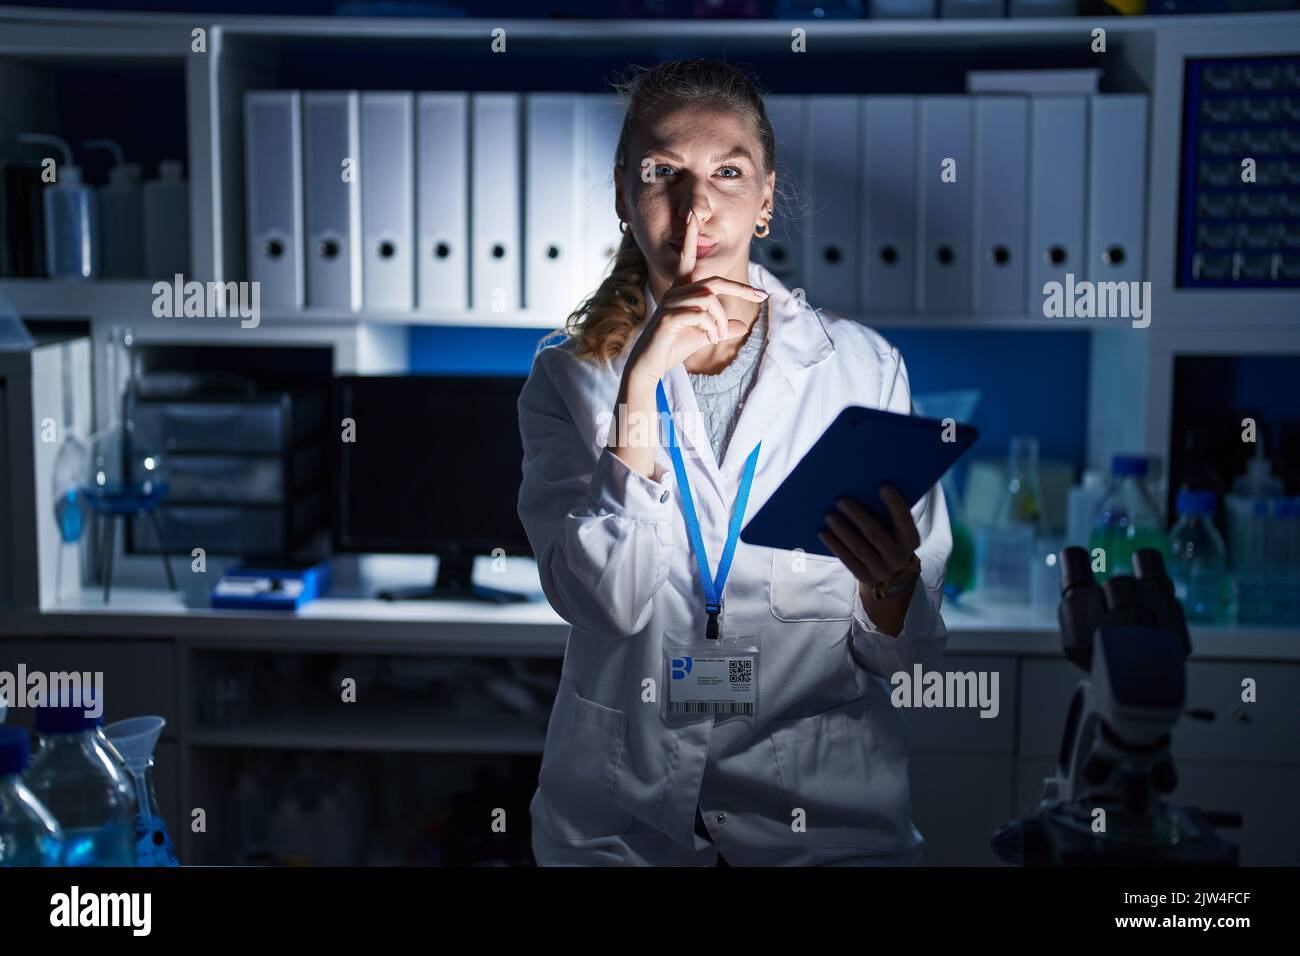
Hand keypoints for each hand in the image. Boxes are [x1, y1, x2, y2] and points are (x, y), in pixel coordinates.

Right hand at [623, 208, 767, 390]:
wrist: (649, 367)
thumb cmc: (672, 348)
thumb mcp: (703, 337)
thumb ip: (721, 329)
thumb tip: (742, 327)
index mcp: (680, 291)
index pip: (687, 258)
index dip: (690, 237)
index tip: (695, 215)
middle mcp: (674, 292)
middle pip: (713, 282)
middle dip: (740, 289)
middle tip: (760, 297)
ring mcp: (669, 303)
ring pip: (709, 300)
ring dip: (721, 320)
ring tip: (718, 337)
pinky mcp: (668, 317)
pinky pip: (700, 314)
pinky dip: (711, 327)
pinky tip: (708, 338)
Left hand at [817, 485, 920, 592]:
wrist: (893, 577)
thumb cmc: (891, 540)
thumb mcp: (898, 531)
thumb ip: (888, 515)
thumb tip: (864, 490)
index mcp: (910, 539)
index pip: (905, 520)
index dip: (895, 504)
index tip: (883, 487)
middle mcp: (898, 556)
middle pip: (876, 534)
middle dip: (858, 516)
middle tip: (842, 500)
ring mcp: (882, 569)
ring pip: (859, 548)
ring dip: (842, 530)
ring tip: (829, 515)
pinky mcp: (865, 577)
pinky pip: (848, 560)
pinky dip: (835, 545)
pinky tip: (823, 533)